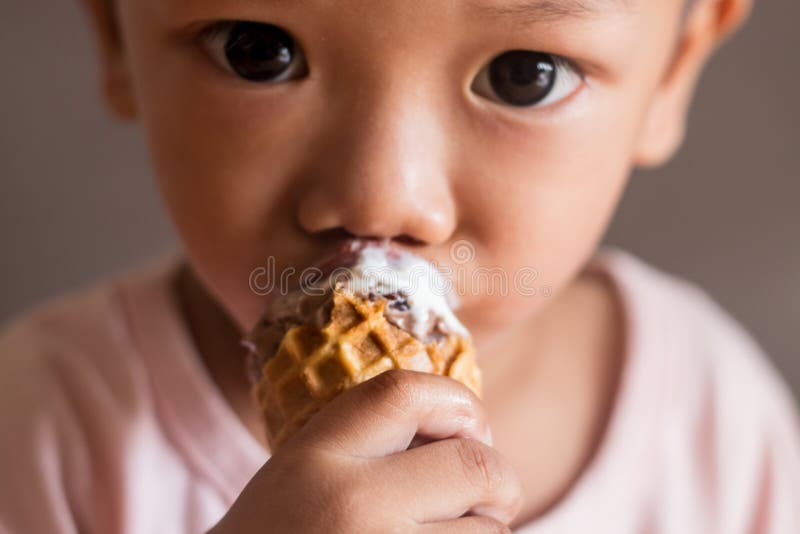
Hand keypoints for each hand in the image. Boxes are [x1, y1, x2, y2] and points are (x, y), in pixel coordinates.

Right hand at [210, 369, 521, 532]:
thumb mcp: (297, 475)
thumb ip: (364, 446)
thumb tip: (471, 431)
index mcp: (315, 456)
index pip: (406, 394)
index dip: (459, 402)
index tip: (470, 427)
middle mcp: (349, 505)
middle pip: (474, 463)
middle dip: (495, 480)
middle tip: (486, 497)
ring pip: (488, 532)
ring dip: (485, 533)